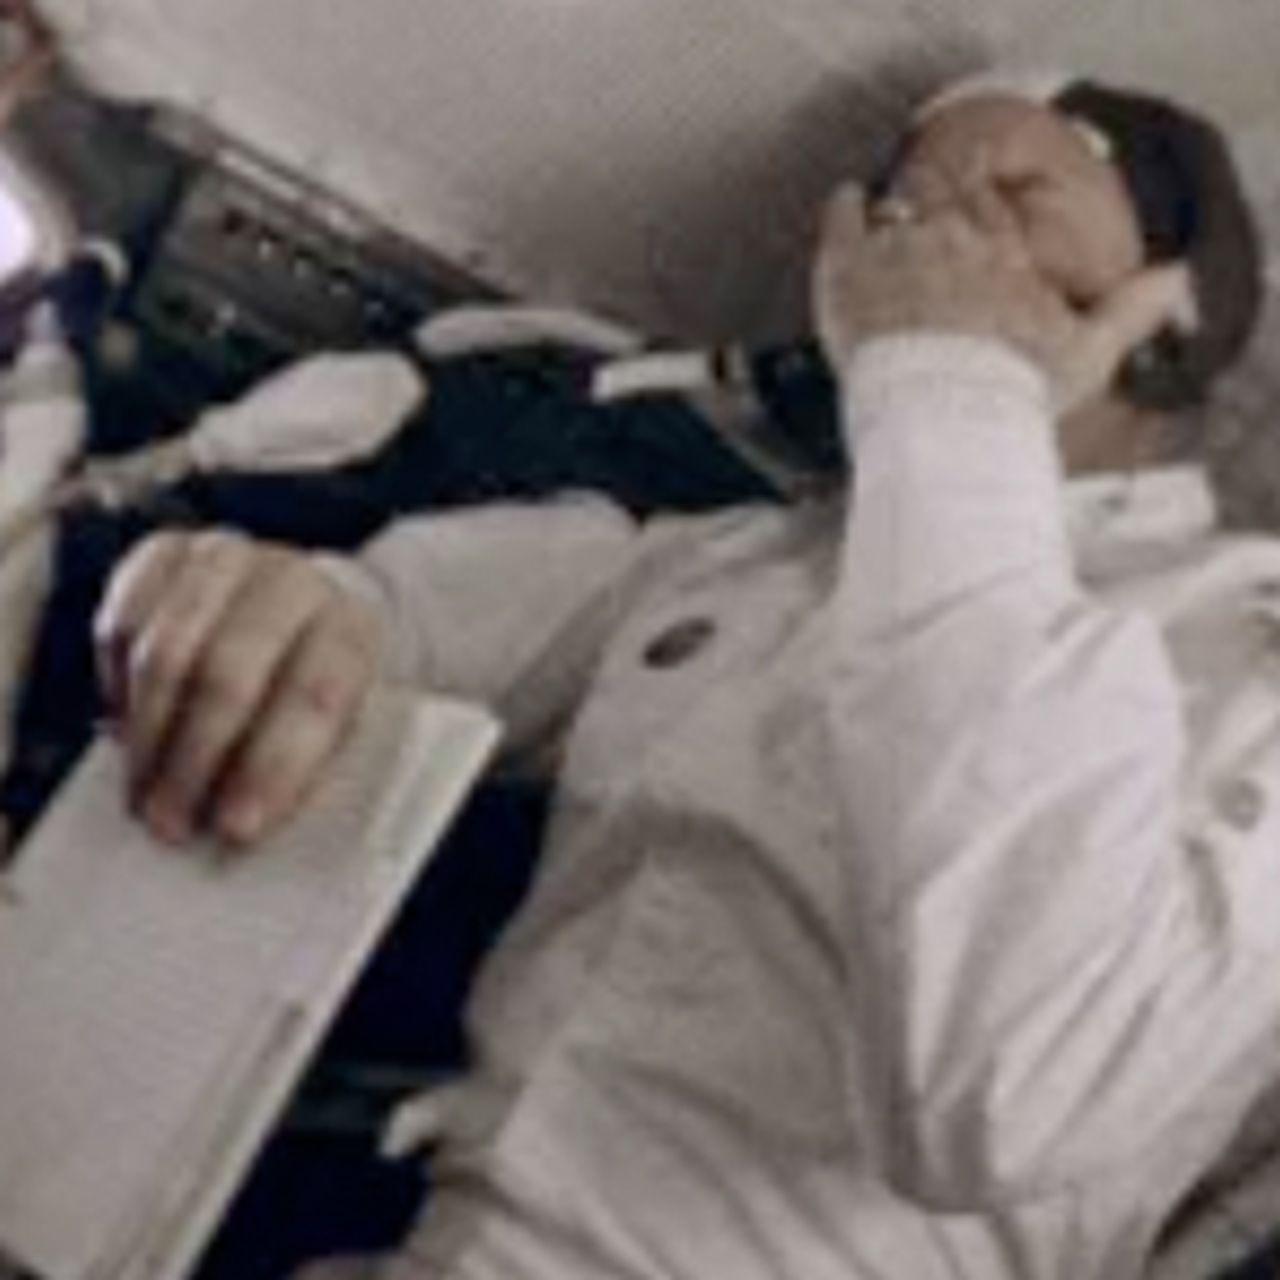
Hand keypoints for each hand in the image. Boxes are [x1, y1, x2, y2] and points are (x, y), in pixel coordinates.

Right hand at [94, 530, 383, 848]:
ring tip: (142, 793)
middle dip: (192, 761)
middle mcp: (290, 579)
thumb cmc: (320, 682)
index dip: (271, 766)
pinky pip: (121, 621)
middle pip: (227, 673)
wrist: (308, 607)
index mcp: (349, 625)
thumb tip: (241, 827)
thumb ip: (305, 767)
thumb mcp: (342, 723)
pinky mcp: (166, 552)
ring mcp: (225, 558)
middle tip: (171, 821)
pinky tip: (127, 727)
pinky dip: (117, 685)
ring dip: (147, 735)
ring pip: (164, 651)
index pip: (313, 695)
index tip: (237, 827)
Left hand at [813, 184, 1195, 414]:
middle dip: (936, 206)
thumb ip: (1129, 310)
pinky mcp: (850, 270)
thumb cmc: (1014, 393)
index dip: (977, 208)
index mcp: (1005, 252)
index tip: (972, 214)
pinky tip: (846, 202)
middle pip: (942, 198)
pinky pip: (844, 216)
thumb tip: (1177, 275)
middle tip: (925, 222)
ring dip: (894, 211)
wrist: (945, 417)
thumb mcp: (1087, 355)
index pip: (989, 204)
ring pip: (895, 205)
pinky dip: (845, 206)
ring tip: (888, 221)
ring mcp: (899, 249)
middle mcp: (953, 238)